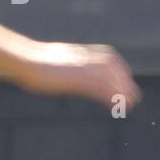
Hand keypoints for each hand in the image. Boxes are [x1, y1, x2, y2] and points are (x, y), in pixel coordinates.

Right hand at [21, 43, 141, 110]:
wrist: (27, 59)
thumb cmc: (39, 61)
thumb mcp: (63, 58)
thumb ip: (75, 63)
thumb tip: (76, 70)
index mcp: (87, 52)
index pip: (114, 63)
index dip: (122, 76)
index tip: (128, 88)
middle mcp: (90, 58)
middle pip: (117, 73)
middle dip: (126, 87)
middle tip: (133, 100)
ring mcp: (86, 68)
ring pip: (112, 82)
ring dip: (122, 95)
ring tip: (128, 106)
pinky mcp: (80, 80)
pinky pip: (101, 90)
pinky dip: (111, 99)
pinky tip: (115, 107)